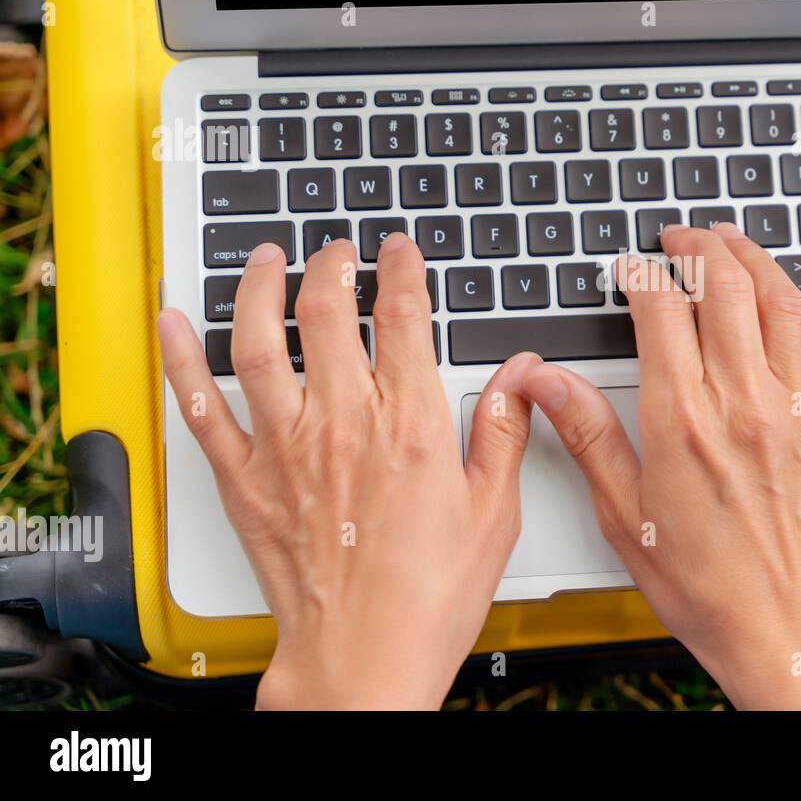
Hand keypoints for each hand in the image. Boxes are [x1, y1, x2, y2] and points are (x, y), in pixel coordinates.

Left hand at [158, 234, 539, 708]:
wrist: (363, 658)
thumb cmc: (428, 596)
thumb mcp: (494, 512)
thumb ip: (502, 431)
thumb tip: (519, 374)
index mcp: (410, 427)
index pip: (404, 317)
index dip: (402, 269)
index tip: (401, 250)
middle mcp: (344, 425)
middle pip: (327, 312)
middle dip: (334, 265)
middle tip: (339, 250)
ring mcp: (287, 449)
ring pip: (259, 343)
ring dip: (260, 289)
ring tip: (267, 260)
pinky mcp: (244, 480)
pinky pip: (202, 407)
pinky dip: (181, 359)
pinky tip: (174, 323)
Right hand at [519, 223, 800, 709]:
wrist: (781, 628)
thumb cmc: (705, 583)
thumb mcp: (622, 511)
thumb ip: (586, 434)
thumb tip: (545, 382)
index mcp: (683, 418)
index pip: (659, 308)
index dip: (640, 274)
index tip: (629, 269)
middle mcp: (742, 401)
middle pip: (720, 285)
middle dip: (694, 247)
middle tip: (677, 239)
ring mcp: (796, 408)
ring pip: (778, 300)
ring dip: (752, 257)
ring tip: (730, 240)